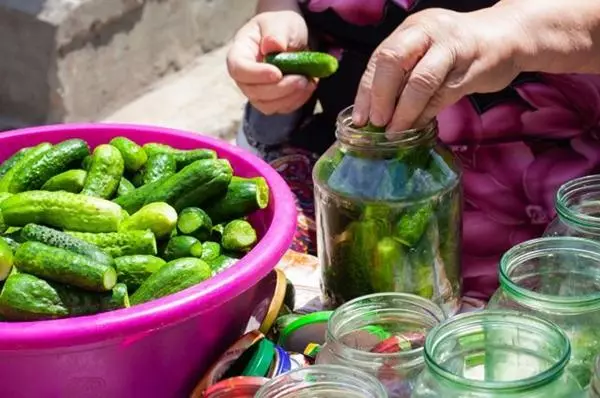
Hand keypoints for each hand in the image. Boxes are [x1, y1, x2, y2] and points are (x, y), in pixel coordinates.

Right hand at [227, 11, 315, 114]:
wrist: (289, 35)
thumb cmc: (280, 26)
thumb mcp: (280, 23)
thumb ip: (276, 34)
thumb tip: (272, 46)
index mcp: (239, 52)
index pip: (238, 69)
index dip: (256, 75)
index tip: (277, 73)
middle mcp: (244, 76)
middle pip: (253, 92)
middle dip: (280, 89)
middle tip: (302, 79)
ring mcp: (256, 90)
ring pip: (267, 105)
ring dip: (290, 97)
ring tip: (308, 81)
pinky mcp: (271, 100)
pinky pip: (281, 108)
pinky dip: (297, 100)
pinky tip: (309, 85)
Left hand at [353, 7, 524, 130]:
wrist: (510, 37)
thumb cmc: (460, 49)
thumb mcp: (427, 52)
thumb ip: (403, 75)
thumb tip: (375, 112)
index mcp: (412, 28)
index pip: (380, 57)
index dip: (366, 90)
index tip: (360, 118)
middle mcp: (429, 32)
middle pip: (393, 61)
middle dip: (380, 96)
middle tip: (375, 123)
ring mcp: (452, 47)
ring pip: (420, 81)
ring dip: (403, 111)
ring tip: (394, 132)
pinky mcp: (473, 67)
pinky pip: (443, 95)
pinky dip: (426, 114)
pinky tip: (418, 127)